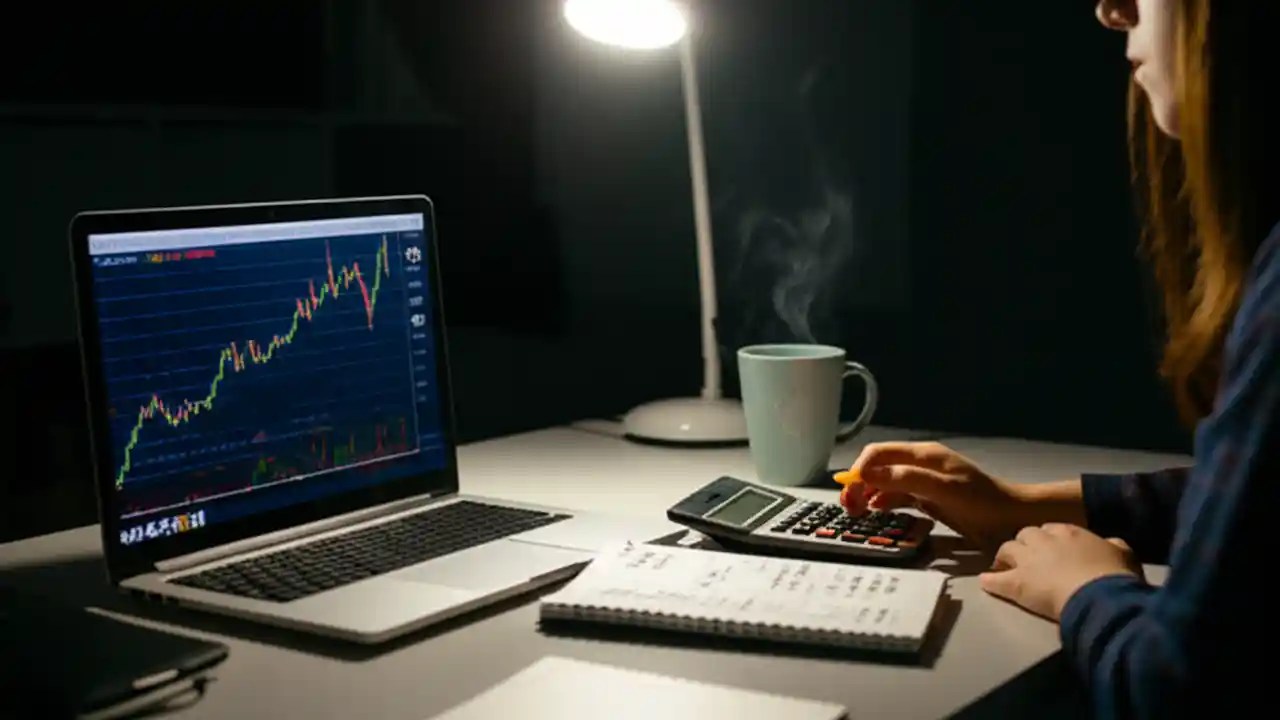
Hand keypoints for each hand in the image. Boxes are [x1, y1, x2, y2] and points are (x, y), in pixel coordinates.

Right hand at [840, 441, 1029, 549]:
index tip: (849, 491)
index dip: (860, 469)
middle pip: (879, 466)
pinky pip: (899, 495)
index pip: (879, 454)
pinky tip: (877, 510)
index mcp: (923, 455)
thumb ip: (905, 479)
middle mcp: (920, 464)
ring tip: (856, 511)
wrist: (1012, 518)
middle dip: (860, 481)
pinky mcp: (929, 497)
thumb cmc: (981, 502)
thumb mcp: (943, 490)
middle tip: (848, 505)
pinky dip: (884, 501)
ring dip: (868, 493)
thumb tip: (867, 473)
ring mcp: (924, 481)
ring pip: (886, 482)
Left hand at [979, 524, 1143, 620]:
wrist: (1099, 595)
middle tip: (1029, 558)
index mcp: (1070, 532)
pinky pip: (996, 579)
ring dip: (1007, 557)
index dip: (1050, 540)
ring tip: (1006, 566)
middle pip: (1027, 534)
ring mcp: (1027, 560)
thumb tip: (1111, 544)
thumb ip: (1114, 545)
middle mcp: (1045, 540)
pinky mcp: (1016, 583)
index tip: (1053, 549)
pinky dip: (990, 580)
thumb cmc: (1115, 576)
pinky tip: (986, 582)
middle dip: (1027, 544)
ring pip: (1008, 549)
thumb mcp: (1124, 553)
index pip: (1052, 529)